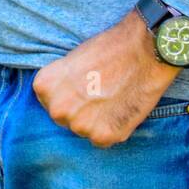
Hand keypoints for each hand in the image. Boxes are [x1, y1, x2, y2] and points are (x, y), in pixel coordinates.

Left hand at [31, 9, 182, 145]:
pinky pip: (102, 139)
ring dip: (95, 120)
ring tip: (112, 98)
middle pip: (63, 117)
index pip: (48, 99)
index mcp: (44, 87)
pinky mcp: (104, 136)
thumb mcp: (71, 59)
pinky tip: (120, 108)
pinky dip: (112, 128)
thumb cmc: (108, 48)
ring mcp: (80, 125)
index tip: (81, 85)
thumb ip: (61, 83)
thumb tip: (60, 99)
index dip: (66, 93)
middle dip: (78, 109)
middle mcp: (58, 109)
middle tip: (98, 93)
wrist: (144, 51)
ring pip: (83, 129)